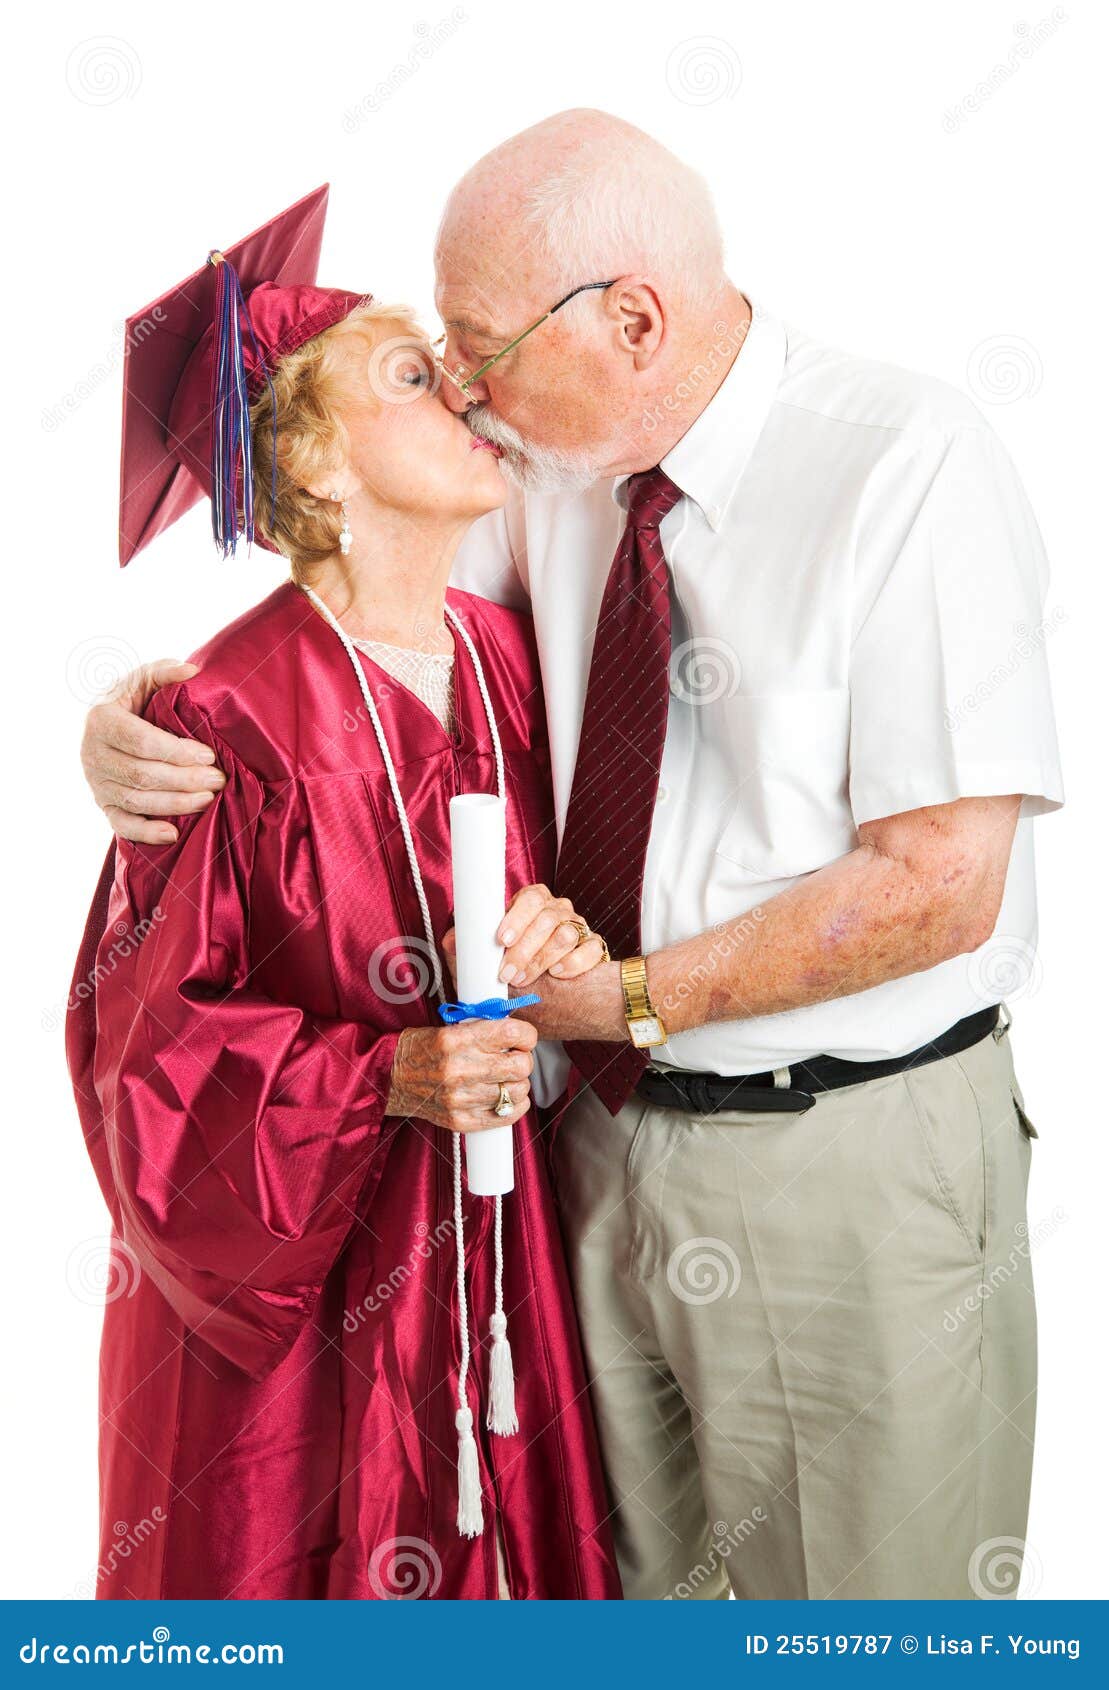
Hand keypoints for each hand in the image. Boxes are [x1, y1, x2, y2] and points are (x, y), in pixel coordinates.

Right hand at [82, 660, 226, 844]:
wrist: (107, 725)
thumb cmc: (132, 700)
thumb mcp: (143, 679)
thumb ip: (165, 672)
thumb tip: (192, 671)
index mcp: (101, 720)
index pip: (141, 742)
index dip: (176, 752)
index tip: (209, 756)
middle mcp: (92, 754)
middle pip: (141, 774)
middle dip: (184, 780)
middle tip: (218, 779)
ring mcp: (96, 782)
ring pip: (136, 801)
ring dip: (175, 804)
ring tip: (208, 799)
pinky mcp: (104, 804)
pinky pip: (122, 825)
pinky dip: (146, 833)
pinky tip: (174, 834)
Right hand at [385, 1018, 537, 1132]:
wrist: (389, 1078)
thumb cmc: (420, 1049)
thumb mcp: (448, 1028)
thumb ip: (482, 1030)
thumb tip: (517, 1034)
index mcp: (457, 1039)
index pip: (512, 1033)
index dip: (527, 1035)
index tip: (524, 1038)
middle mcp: (459, 1069)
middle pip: (520, 1066)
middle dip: (523, 1060)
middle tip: (514, 1058)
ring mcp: (460, 1098)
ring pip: (517, 1092)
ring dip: (517, 1084)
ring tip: (505, 1079)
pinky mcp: (460, 1120)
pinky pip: (506, 1116)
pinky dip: (513, 1106)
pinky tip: (506, 1098)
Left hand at [494, 884, 606, 988]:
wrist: (542, 979)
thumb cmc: (516, 958)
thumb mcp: (497, 947)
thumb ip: (483, 946)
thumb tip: (457, 946)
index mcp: (535, 900)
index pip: (531, 899)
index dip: (517, 919)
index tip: (503, 940)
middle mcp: (558, 909)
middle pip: (547, 920)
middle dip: (524, 950)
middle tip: (507, 973)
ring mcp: (578, 926)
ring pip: (566, 935)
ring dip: (542, 960)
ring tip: (524, 978)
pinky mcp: (593, 945)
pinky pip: (591, 950)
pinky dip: (574, 962)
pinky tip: (557, 973)